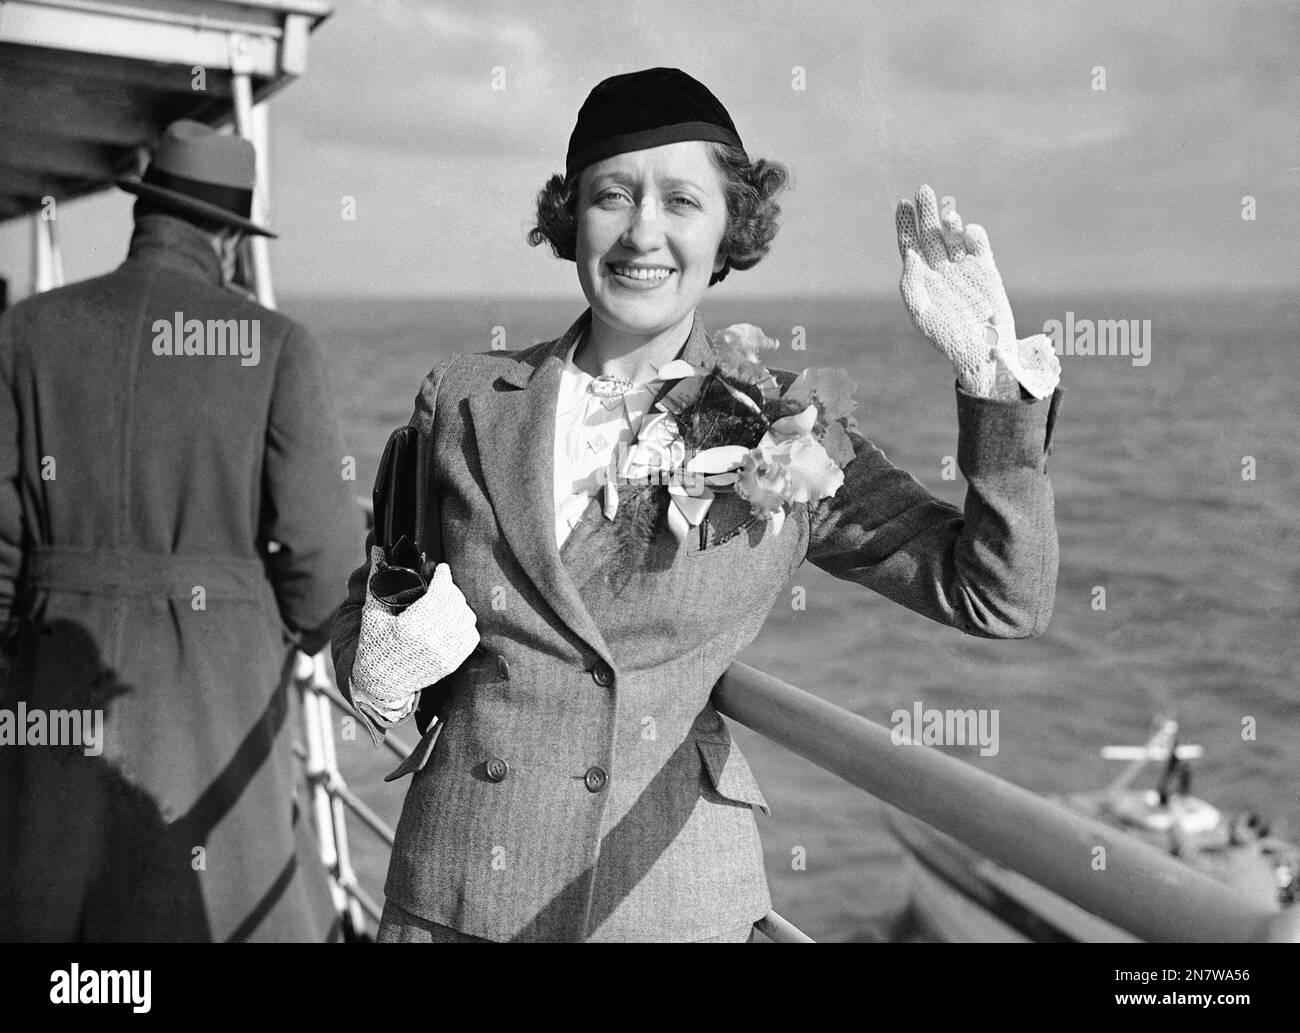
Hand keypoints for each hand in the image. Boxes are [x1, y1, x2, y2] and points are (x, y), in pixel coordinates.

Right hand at [352, 546, 479, 718]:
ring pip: (467, 617)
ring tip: (446, 601)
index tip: (440, 568)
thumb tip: (378, 551)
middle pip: (455, 602)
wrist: (379, 684)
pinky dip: (465, 624)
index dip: (444, 576)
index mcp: (410, 628)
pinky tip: (453, 619)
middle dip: (449, 588)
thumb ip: (377, 582)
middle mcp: (431, 641)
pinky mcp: (452, 663)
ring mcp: (444, 654)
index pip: (441, 593)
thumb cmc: (373, 647)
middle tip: (440, 584)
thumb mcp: (371, 614)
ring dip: (459, 605)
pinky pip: (471, 636)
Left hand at [895, 185, 1013, 395]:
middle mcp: (940, 269)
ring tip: (947, 214)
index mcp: (921, 279)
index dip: (905, 225)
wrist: (980, 352)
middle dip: (927, 213)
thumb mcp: (922, 314)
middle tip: (924, 190)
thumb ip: (912, 285)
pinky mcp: (986, 270)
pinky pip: (978, 245)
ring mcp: (963, 268)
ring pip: (953, 236)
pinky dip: (973, 234)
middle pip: (931, 233)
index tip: (902, 204)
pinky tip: (967, 231)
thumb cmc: (946, 338)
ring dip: (950, 222)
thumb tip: (910, 255)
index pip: (910, 245)